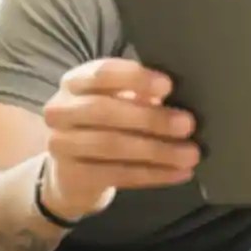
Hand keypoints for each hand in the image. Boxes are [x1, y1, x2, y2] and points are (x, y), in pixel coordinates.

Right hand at [41, 58, 198, 220]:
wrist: (71, 170)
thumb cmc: (105, 123)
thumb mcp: (118, 101)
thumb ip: (141, 94)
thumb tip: (178, 98)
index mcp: (76, 81)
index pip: (102, 73)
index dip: (135, 78)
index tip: (168, 86)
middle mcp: (61, 110)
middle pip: (104, 111)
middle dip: (150, 118)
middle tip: (187, 125)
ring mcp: (60, 145)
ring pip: (110, 145)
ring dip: (156, 150)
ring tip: (190, 154)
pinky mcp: (71, 176)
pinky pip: (116, 174)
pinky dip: (152, 174)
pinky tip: (178, 173)